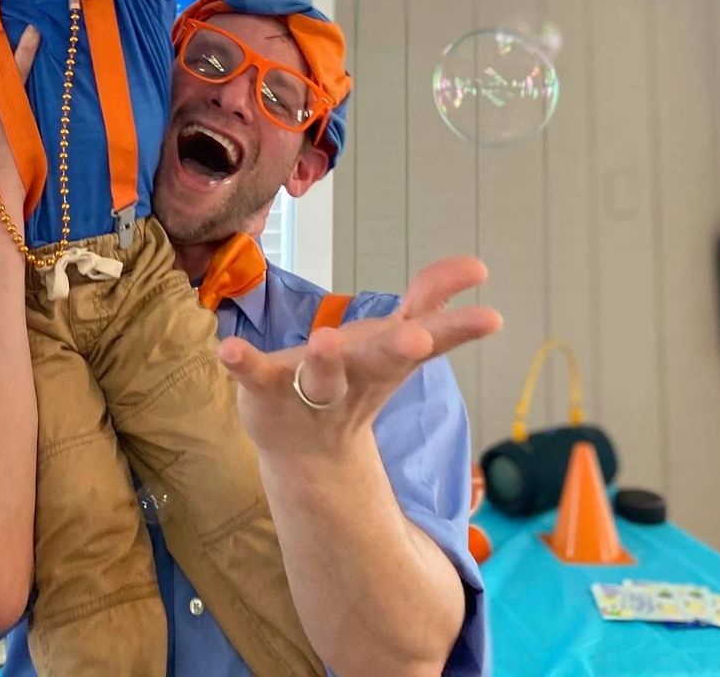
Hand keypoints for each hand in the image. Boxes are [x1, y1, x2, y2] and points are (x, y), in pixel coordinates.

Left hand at [217, 256, 502, 460]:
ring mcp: (310, 389)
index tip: (492, 317)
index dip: (459, 328)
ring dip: (326, 361)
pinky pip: (253, 376)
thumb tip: (478, 265)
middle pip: (381, 363)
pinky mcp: (266, 392)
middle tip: (417, 339)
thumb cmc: (357, 380)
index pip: (432, 340)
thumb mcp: (398, 340)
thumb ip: (432, 297)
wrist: (308, 454)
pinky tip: (227, 346)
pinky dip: (242, 362)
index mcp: (390, 360)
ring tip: (326, 339)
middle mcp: (357, 378)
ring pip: (322, 378)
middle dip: (399, 349)